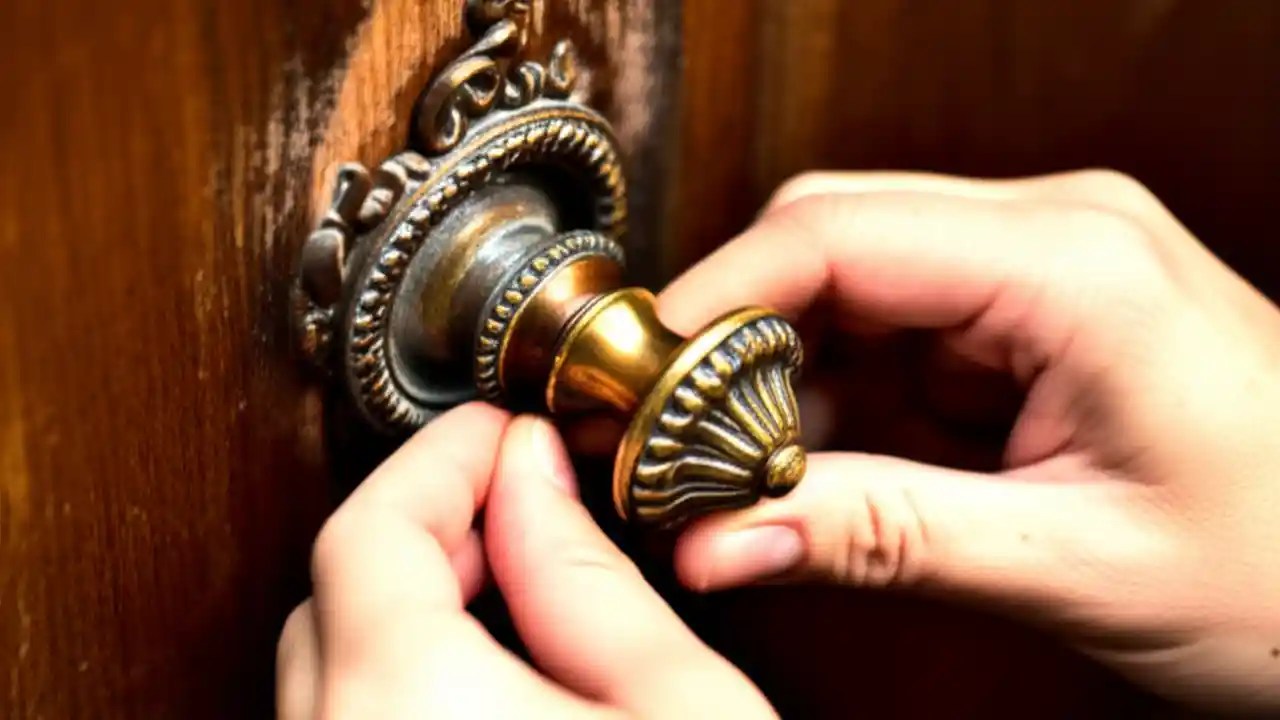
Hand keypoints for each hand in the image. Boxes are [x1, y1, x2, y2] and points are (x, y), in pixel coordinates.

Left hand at [276, 403, 775, 718]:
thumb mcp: (683, 706)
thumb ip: (590, 577)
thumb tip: (537, 473)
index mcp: (407, 707)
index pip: (369, 531)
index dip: (440, 459)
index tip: (496, 432)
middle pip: (334, 594)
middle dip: (428, 528)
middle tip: (516, 499)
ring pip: (330, 666)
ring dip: (410, 606)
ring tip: (514, 583)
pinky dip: (401, 678)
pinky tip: (491, 675)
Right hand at [662, 170, 1279, 712]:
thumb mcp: (1068, 564)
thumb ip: (877, 539)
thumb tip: (715, 539)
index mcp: (1073, 263)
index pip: (832, 235)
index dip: (710, 304)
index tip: (635, 383)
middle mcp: (1053, 234)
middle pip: (826, 239)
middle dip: (732, 339)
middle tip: (668, 436)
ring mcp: (1041, 269)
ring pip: (847, 286)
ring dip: (778, 377)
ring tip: (739, 475)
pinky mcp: (1030, 316)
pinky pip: (891, 330)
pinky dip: (834, 397)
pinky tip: (818, 468)